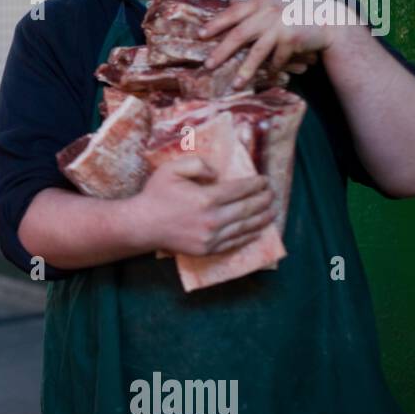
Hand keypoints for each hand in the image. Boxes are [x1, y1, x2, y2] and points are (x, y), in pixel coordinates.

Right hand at [137, 156, 276, 256]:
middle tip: (272, 194)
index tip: (264, 180)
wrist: (142, 225)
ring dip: (262, 219)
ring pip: (245, 227)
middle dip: (263, 200)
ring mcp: (211, 237)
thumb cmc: (156, 194)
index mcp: (206, 198)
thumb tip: (218, 174)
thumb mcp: (171, 169)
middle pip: (247, 209)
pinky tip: (257, 230)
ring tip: (272, 212)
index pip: (240, 190)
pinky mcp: (207, 249)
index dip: (255, 184)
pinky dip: (249, 236)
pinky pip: (234, 242)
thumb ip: (197, 164)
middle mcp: (213, 219)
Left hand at [200, 0, 334, 87]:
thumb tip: (228, 8)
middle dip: (222, 51)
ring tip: (235, 83)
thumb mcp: (274, 3)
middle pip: (239, 35)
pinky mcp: (292, 40)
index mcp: (261, 2)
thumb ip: (254, 8)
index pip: (233, 13)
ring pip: (257, 52)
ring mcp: (280, 27)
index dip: (216, 24)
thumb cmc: (296, 12)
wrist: (329, 18)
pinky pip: (276, 60)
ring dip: (245, 70)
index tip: (200, 35)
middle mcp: (268, 13)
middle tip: (208, 64)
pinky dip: (273, 68)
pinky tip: (269, 75)